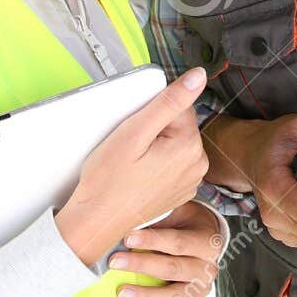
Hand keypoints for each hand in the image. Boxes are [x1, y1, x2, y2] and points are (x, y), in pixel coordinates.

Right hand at [55, 68, 209, 265]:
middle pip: (178, 125)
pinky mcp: (181, 192)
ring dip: (157, 147)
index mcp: (190, 146)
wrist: (98, 221)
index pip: (179, 106)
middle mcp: (198, 165)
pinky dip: (158, 165)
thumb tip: (199, 76)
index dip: (152, 113)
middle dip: (155, 130)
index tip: (136, 131)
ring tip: (133, 163)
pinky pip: (173, 164)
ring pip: (175, 144)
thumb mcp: (135, 131)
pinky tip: (139, 176)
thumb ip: (170, 101)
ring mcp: (191, 181)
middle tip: (131, 148)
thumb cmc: (108, 179)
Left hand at [107, 201, 225, 296]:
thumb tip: (129, 217)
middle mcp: (207, 269)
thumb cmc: (186, 225)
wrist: (204, 239)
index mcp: (207, 243)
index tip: (128, 238)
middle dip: (142, 265)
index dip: (152, 241)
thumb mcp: (179, 212)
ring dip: (147, 295)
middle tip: (115, 262)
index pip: (178, 242)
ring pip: (175, 296)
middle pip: (173, 269)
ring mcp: (200, 290)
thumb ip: (160, 216)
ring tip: (122, 292)